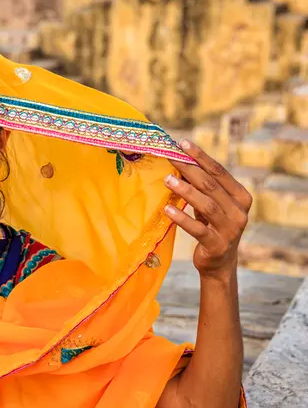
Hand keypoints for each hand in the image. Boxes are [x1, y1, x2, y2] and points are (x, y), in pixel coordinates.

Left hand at [163, 140, 251, 279]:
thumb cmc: (212, 227)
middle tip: (170, 156)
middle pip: (211, 185)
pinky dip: (182, 218)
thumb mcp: (212, 205)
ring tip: (167, 180)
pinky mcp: (217, 245)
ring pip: (207, 205)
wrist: (219, 264)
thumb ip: (203, 187)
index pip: (219, 172)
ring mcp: (230, 229)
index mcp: (241, 197)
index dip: (200, 157)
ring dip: (186, 191)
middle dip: (189, 169)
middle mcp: (239, 211)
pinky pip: (198, 229)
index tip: (183, 143)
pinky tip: (167, 210)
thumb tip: (180, 161)